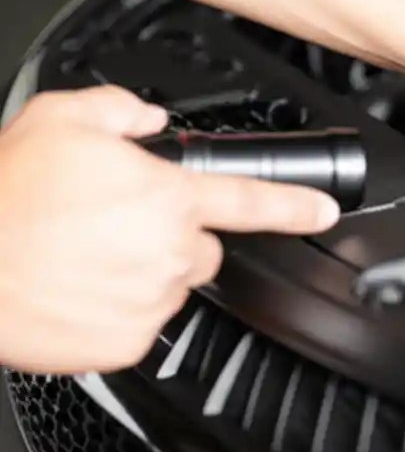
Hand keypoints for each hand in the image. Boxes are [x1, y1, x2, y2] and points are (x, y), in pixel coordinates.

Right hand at [0, 86, 339, 373]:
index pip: (251, 201)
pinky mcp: (127, 342)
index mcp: (166, 197)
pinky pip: (141, 322)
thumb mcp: (61, 119)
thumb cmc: (5, 195)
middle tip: (114, 227)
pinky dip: (119, 309)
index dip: (297, 207)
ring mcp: (150, 301)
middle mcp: (167, 251)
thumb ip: (121, 109)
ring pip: (171, 284)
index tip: (325, 212)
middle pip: (202, 246)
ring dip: (143, 271)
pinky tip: (81, 288)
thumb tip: (149, 116)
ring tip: (87, 256)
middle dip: (171, 235)